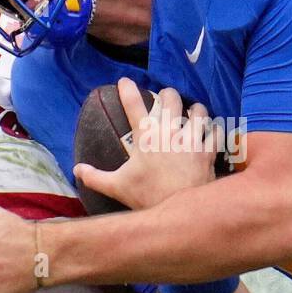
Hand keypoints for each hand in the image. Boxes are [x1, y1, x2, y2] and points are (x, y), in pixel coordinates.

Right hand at [74, 78, 219, 210]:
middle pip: (170, 99)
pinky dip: (213, 130)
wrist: (179, 212)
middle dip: (168, 94)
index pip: (133, 105)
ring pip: (198, 111)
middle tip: (167, 97)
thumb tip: (76, 169)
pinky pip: (215, 131)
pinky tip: (211, 131)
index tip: (124, 80)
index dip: (127, 90)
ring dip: (195, 109)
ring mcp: (191, 139)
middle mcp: (169, 132)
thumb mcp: (117, 187)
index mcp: (145, 137)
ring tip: (193, 112)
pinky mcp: (208, 150)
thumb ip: (95, 177)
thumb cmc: (147, 197)